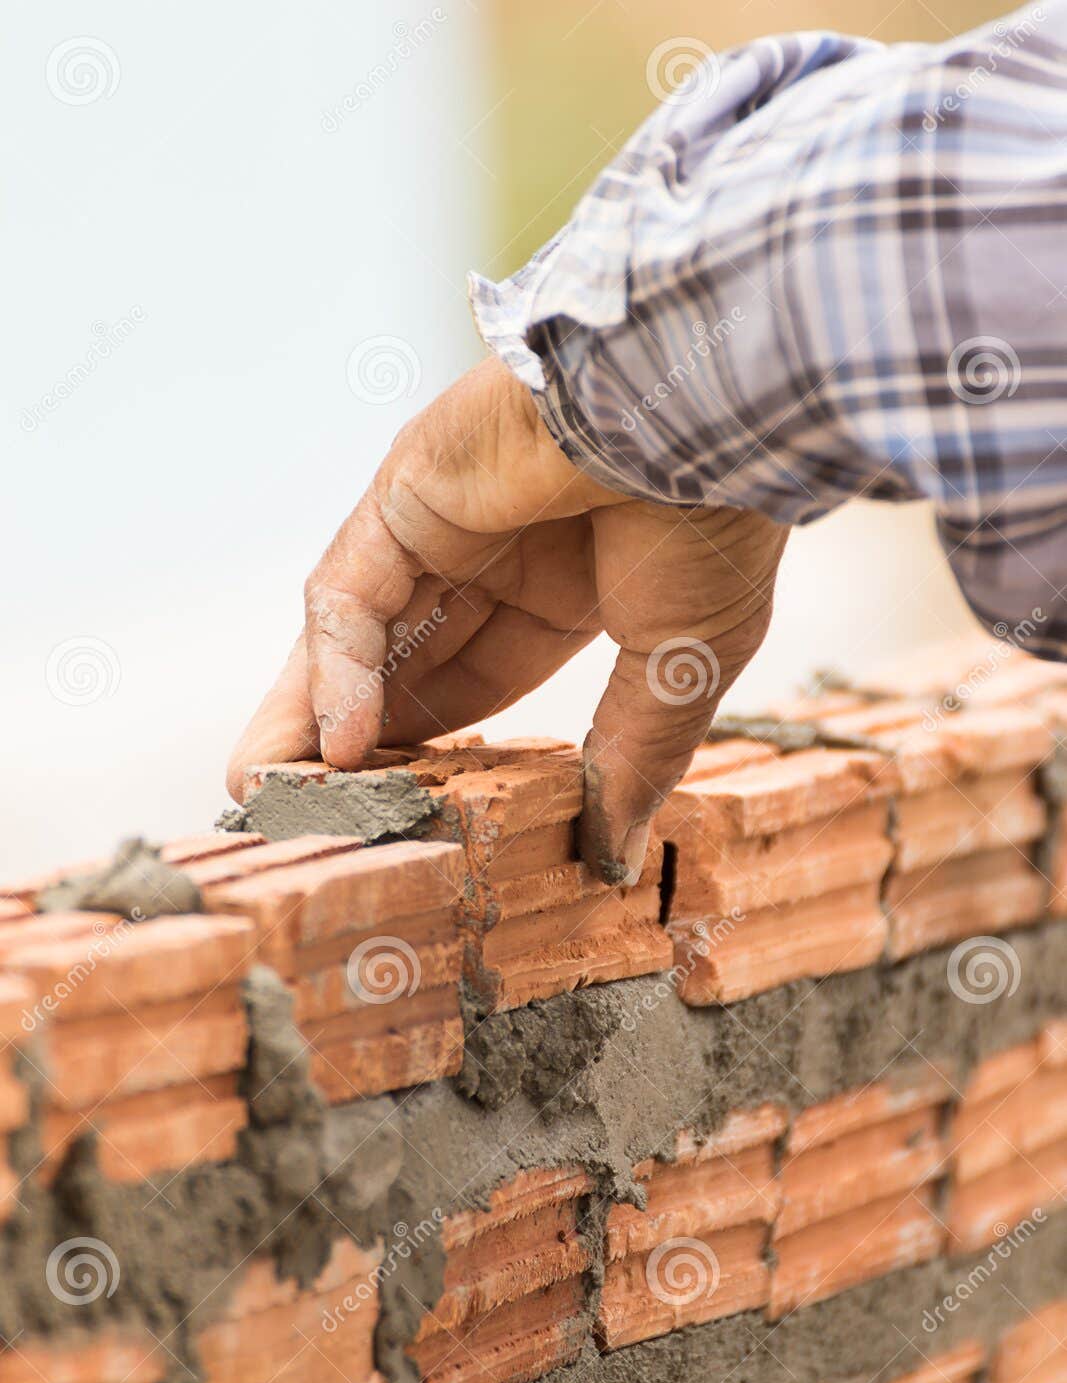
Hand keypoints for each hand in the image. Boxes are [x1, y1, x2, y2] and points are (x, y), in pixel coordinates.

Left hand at [227, 356, 786, 881]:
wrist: (708, 408)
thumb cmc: (719, 524)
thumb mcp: (679, 666)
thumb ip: (631, 756)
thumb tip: (614, 854)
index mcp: (566, 582)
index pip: (481, 676)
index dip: (441, 747)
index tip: (406, 818)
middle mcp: (494, 547)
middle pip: (404, 660)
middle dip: (359, 740)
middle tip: (310, 816)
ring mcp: (442, 517)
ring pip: (357, 633)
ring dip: (315, 716)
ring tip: (272, 798)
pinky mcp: (403, 493)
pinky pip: (351, 597)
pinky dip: (338, 671)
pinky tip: (340, 747)